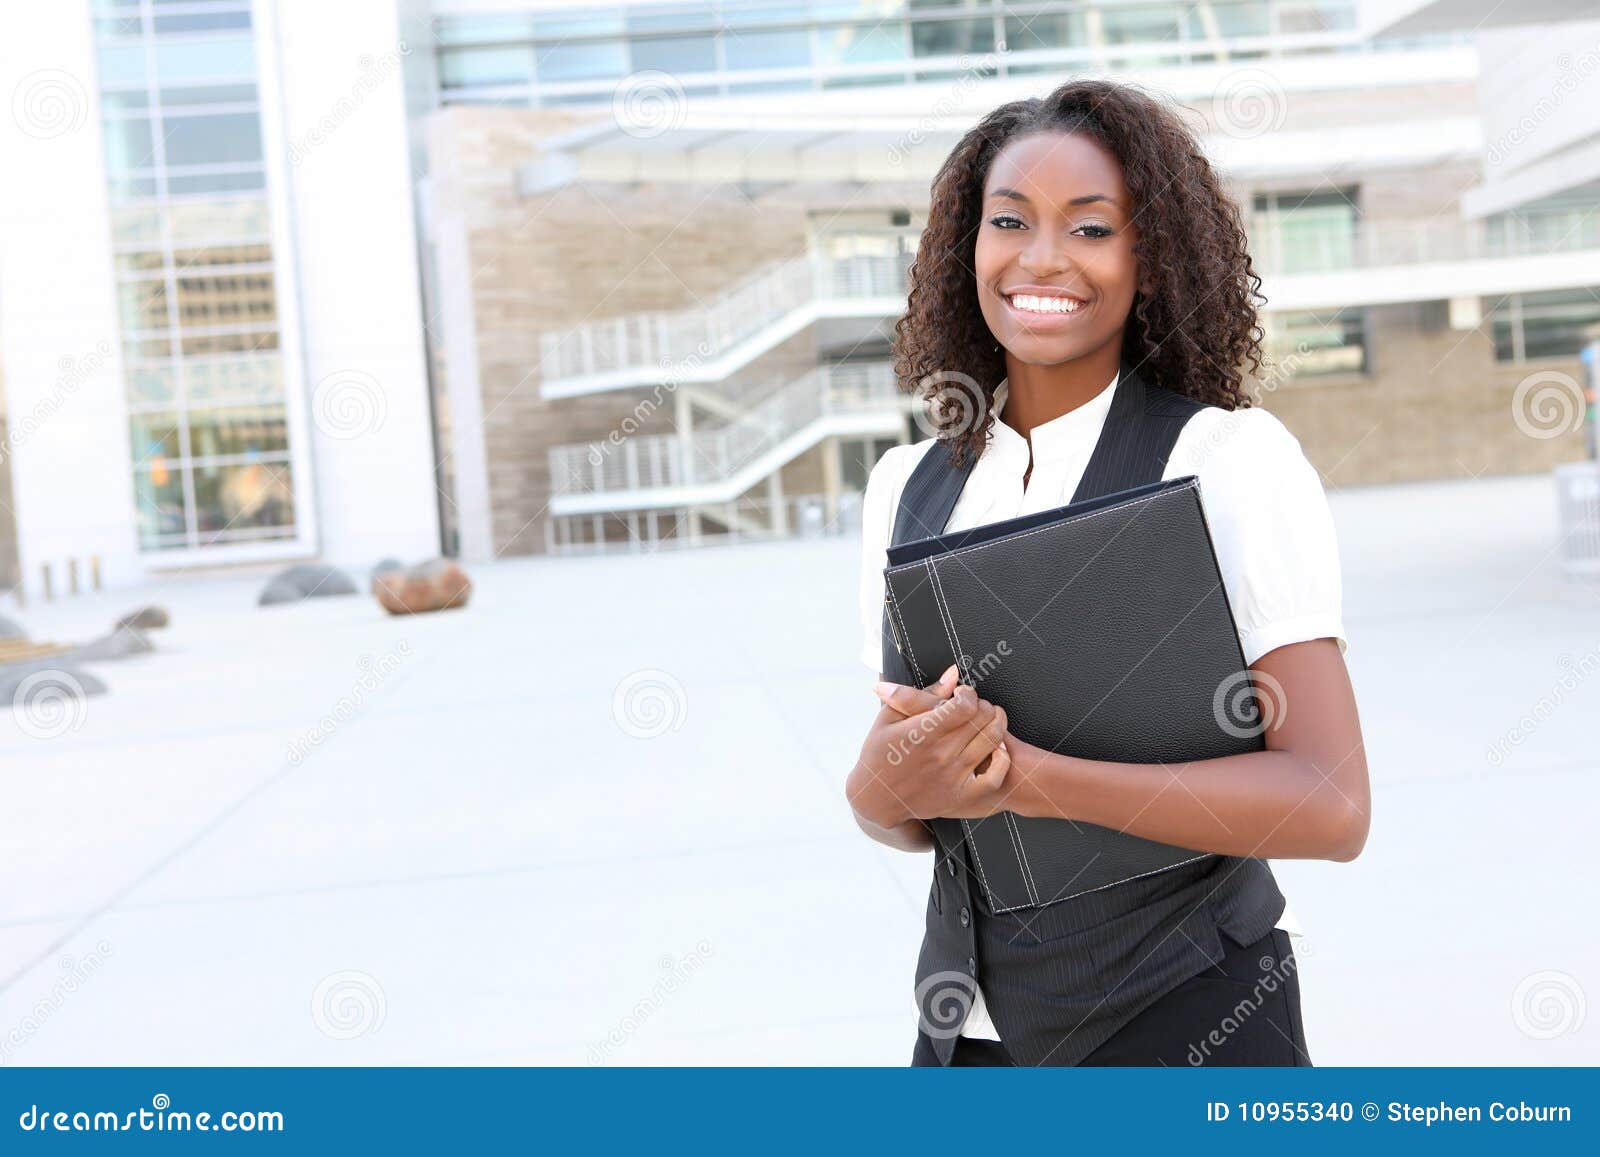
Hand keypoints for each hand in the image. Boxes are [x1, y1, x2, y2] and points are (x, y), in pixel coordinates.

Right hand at [848, 664, 1011, 824]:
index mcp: (921, 733)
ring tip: (990, 719)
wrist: (875, 799)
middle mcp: (940, 754)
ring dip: (997, 723)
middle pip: (982, 718)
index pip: (964, 705)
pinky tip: (996, 748)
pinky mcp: (961, 796)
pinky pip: (995, 776)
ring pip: (993, 741)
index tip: (962, 694)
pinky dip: (1002, 759)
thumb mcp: (888, 719)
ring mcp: (953, 776)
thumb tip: (953, 674)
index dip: (968, 694)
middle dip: (983, 705)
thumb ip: (919, 694)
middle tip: (976, 706)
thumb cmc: (878, 754)